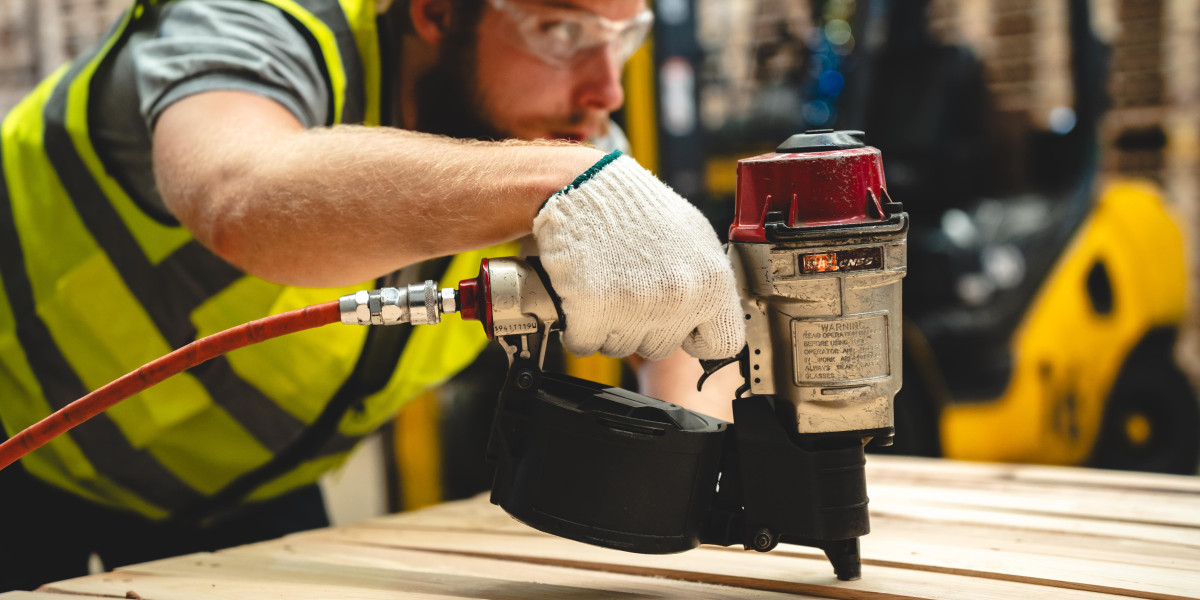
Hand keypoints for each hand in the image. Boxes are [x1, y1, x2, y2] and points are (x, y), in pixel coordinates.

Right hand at [532, 151, 744, 359]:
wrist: (586, 187)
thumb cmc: (637, 210)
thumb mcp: (695, 238)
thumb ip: (709, 284)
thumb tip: (715, 321)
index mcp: (712, 281)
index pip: (721, 345)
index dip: (696, 336)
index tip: (681, 326)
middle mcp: (680, 297)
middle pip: (662, 348)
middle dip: (644, 326)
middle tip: (630, 287)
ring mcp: (636, 304)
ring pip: (621, 347)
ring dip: (609, 326)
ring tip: (607, 283)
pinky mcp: (594, 307)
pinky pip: (585, 343)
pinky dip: (578, 327)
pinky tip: (583, 294)